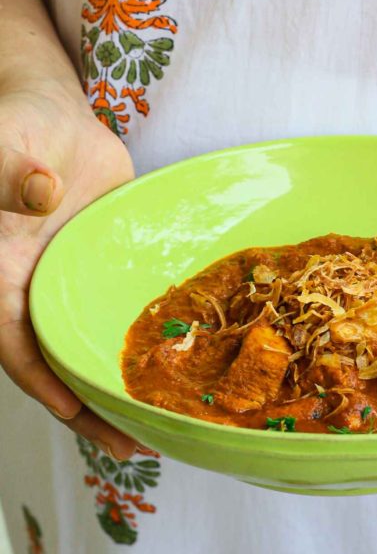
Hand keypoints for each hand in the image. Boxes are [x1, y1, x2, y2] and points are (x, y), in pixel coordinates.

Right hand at [0, 80, 137, 459]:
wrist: (53, 111)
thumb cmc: (16, 126)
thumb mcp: (5, 146)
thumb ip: (14, 173)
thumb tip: (38, 195)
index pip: (16, 346)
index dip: (45, 382)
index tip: (80, 412)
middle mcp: (35, 292)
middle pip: (59, 362)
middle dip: (93, 405)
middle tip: (141, 442)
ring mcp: (73, 284)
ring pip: (92, 343)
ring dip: (122, 379)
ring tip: (168, 418)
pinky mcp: (106, 268)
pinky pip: (120, 310)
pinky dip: (141, 337)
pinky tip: (180, 356)